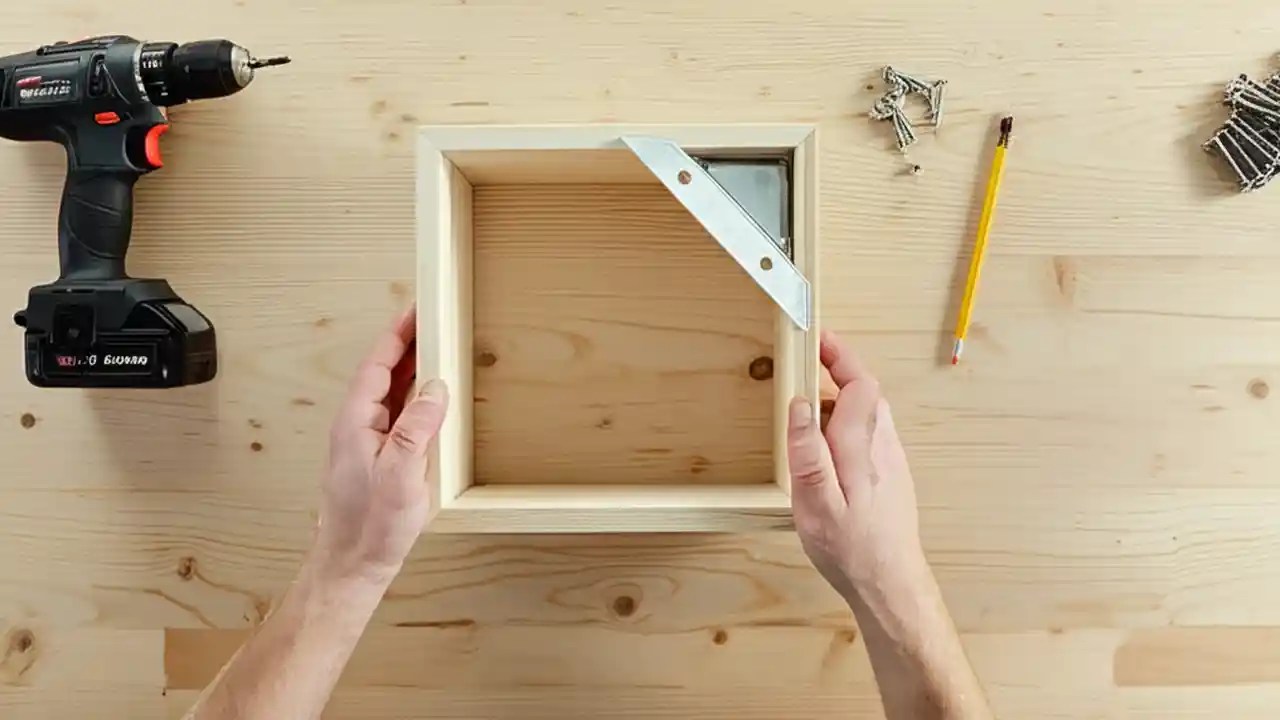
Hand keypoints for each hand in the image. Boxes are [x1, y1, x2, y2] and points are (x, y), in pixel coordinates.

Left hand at [312, 306, 449, 586]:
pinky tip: (431, 398)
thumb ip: (416, 428)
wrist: (352, 565)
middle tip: (433, 320)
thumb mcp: (400, 474)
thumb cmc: (370, 527)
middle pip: (383, 372)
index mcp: (356, 421)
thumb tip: (436, 388)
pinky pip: (398, 414)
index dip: (397, 335)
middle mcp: (357, 426)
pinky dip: (415, 396)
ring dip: (412, 369)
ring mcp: (366, 442)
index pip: (378, 364)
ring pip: (390, 392)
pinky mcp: (378, 457)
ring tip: (436, 348)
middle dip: (407, 344)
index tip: (416, 310)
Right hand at [786, 330, 928, 603]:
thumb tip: (800, 405)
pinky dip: (845, 426)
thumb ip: (807, 451)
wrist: (890, 583)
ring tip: (807, 408)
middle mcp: (883, 446)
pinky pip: (867, 436)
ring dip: (840, 400)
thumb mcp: (817, 502)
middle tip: (806, 364)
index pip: (860, 381)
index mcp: (863, 446)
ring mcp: (890, 460)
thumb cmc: (853, 549)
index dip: (840, 354)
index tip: (817, 338)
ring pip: (867, 414)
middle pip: (865, 392)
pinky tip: (825, 448)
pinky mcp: (889, 475)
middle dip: (838, 371)